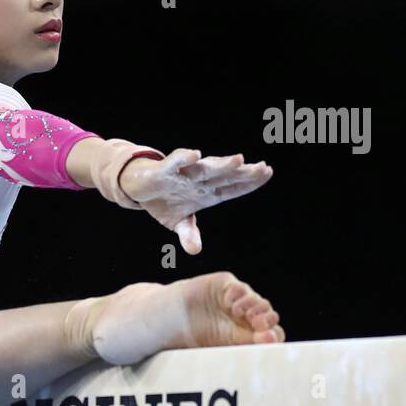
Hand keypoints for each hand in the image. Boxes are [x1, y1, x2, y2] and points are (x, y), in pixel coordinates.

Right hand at [119, 149, 272, 254]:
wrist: (138, 186)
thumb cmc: (164, 200)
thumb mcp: (177, 223)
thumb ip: (189, 234)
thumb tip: (195, 250)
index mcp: (207, 192)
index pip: (232, 187)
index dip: (249, 182)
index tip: (267, 172)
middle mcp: (199, 180)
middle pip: (225, 176)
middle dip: (244, 173)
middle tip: (263, 168)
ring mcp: (183, 174)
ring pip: (205, 168)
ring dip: (221, 165)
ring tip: (239, 160)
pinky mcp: (164, 170)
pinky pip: (175, 163)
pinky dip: (184, 158)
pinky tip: (195, 154)